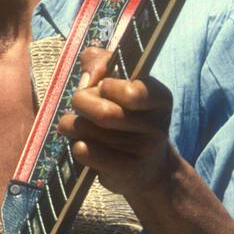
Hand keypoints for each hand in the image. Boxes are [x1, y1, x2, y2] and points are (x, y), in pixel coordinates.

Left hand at [58, 45, 175, 199]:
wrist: (148, 169)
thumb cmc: (128, 118)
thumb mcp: (121, 84)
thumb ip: (103, 61)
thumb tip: (90, 67)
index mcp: (160, 97)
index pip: (131, 91)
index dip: (105, 85)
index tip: (102, 87)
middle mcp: (157, 126)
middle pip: (101, 111)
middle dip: (81, 102)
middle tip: (82, 105)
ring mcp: (143, 151)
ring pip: (87, 130)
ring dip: (73, 125)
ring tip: (80, 126)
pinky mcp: (126, 172)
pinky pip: (85, 151)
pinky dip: (76, 146)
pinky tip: (83, 146)